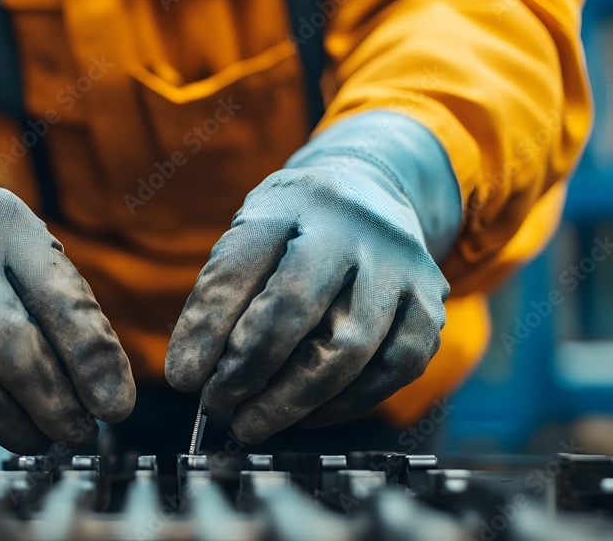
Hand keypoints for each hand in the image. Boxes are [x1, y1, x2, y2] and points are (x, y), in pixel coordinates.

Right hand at [0, 120, 134, 452]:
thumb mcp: (26, 248)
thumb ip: (67, 309)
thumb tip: (105, 395)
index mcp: (6, 224)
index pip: (59, 298)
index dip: (92, 361)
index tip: (115, 409)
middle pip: (7, 341)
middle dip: (50, 404)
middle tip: (75, 436)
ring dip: (1, 421)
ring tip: (33, 440)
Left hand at [165, 112, 459, 443]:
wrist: (373, 192)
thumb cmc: (294, 230)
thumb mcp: (250, 238)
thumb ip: (220, 298)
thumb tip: (192, 377)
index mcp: (290, 204)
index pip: (239, 269)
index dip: (206, 330)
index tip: (182, 379)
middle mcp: (352, 229)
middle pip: (296, 309)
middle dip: (249, 371)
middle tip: (217, 407)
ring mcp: (400, 266)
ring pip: (348, 350)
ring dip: (291, 401)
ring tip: (251, 422)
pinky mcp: (431, 305)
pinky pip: (391, 370)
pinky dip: (342, 404)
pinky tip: (305, 416)